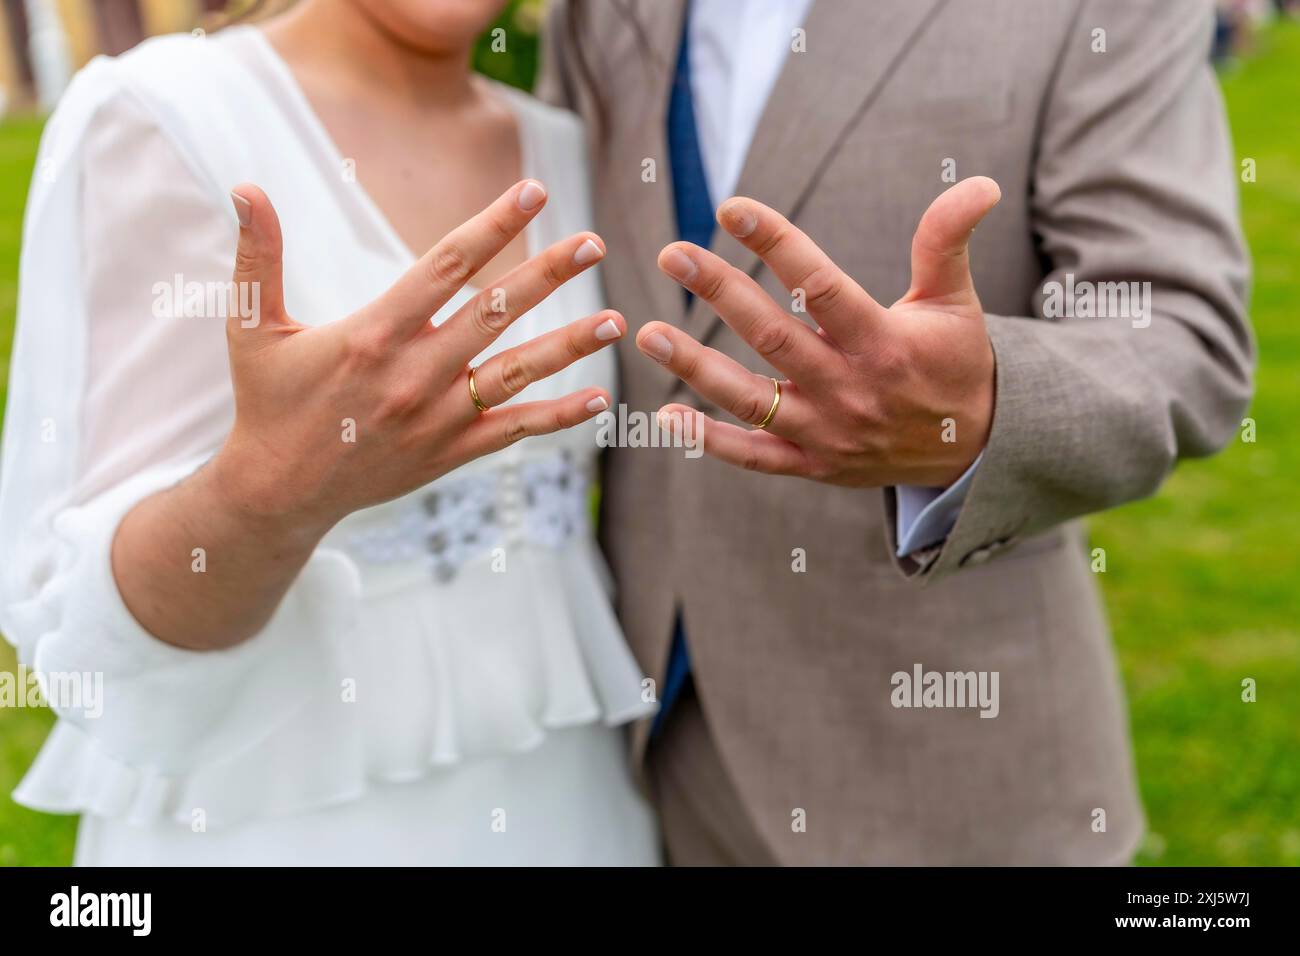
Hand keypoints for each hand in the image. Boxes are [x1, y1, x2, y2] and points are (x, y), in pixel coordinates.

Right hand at [216, 179, 621, 533]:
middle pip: (494, 313)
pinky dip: (558, 418)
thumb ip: (257, 256)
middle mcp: (413, 374)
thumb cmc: (269, 402)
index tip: (533, 193)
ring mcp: (438, 417)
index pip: (446, 266)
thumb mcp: (253, 328)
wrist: (279, 492)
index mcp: (372, 334)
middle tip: (592, 243)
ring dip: (569, 345)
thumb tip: (245, 187)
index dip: (493, 226)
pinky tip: (598, 400)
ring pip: (516, 373)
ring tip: (616, 320)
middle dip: (547, 275)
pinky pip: (514, 431)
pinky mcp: (450, 452)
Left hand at [639, 176, 1000, 488]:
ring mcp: (827, 433)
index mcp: (883, 343)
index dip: (775, 244)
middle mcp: (850, 389)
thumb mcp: (955, 301)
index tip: (731, 208)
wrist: (971, 450)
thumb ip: (947, 242)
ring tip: (647, 334)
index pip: (820, 286)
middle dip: (720, 293)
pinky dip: (711, 442)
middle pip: (773, 337)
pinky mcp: (813, 466)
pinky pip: (755, 457)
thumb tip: (979, 182)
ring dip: (695, 368)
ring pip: (751, 400)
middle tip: (672, 254)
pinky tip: (667, 415)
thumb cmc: (954, 362)